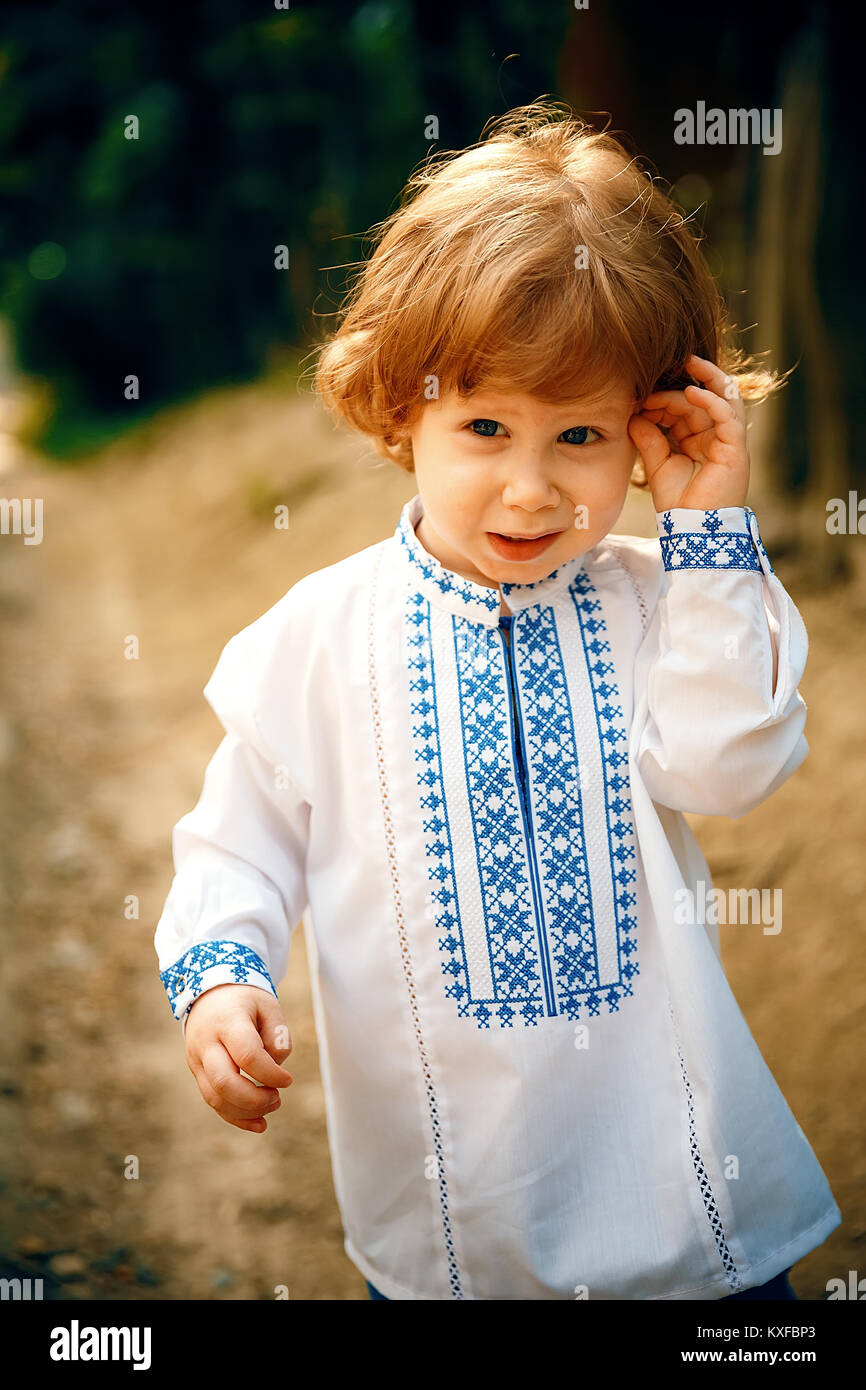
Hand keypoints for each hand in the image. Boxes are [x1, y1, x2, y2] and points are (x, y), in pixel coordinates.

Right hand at [185, 983, 292, 1132]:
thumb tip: (277, 1065)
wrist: (210, 994)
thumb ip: (278, 1034)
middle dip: (255, 1100)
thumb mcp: (268, 1005)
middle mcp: (206, 1043)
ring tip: (272, 1105)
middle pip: (224, 1083)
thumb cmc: (245, 1002)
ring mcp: (197, 1059)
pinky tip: (259, 1123)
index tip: (288, 1080)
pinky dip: (235, 1117)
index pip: (247, 1055)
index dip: (270, 1074)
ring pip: (214, 1098)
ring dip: (246, 1111)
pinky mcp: (197, 1072)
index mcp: (227, 1021)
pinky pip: (212, 1101)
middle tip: (277, 1098)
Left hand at [628, 354, 748, 511]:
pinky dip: (712, 400)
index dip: (664, 399)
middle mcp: (715, 437)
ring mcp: (728, 441)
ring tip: (688, 362)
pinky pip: (728, 415)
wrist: (692, 531)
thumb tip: (633, 415)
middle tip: (658, 378)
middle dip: (678, 388)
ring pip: (723, 398)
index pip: (685, 409)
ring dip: (707, 378)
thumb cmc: (677, 503)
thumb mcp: (657, 465)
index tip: (640, 400)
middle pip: (702, 400)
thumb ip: (649, 439)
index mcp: (698, 440)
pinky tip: (692, 392)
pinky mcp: (736, 448)